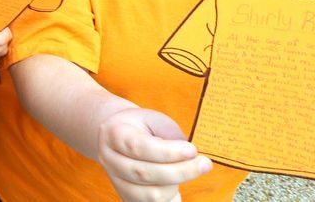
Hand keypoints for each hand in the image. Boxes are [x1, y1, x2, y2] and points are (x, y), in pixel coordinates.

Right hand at [96, 107, 211, 201]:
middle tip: (205, 164)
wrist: (119, 136)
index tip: (193, 150)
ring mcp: (116, 181)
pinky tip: (180, 185)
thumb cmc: (142, 126)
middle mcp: (109, 159)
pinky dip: (170, 198)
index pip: (139, 147)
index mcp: (114, 133)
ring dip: (176, 185)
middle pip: (144, 173)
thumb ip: (171, 136)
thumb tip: (193, 157)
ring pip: (149, 195)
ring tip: (190, 171)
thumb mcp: (155, 120)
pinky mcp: (127, 197)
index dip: (168, 152)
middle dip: (180, 171)